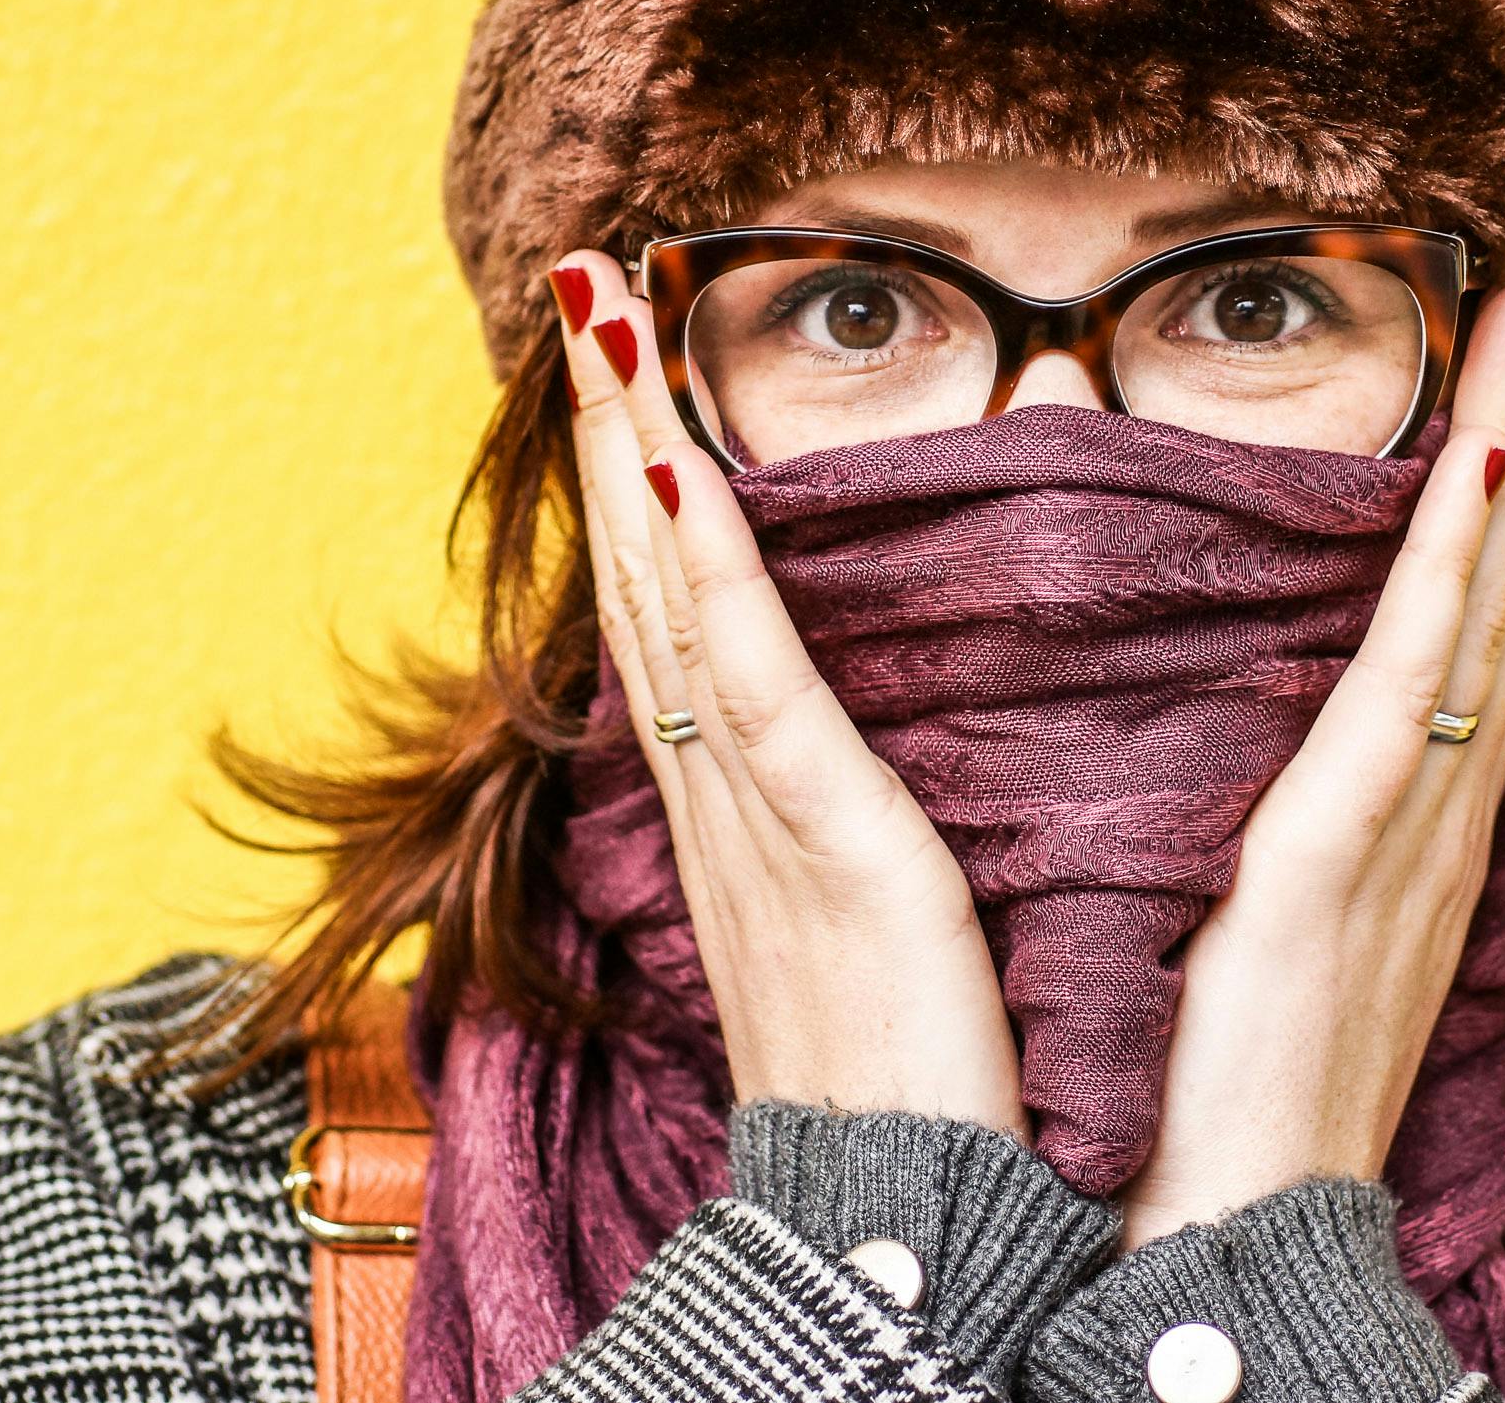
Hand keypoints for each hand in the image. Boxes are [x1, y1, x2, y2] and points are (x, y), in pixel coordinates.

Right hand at [545, 250, 1025, 1133]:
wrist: (915, 1210)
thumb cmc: (920, 1070)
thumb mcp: (878, 911)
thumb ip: (857, 819)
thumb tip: (858, 753)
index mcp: (748, 811)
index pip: (681, 619)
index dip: (645, 495)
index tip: (626, 377)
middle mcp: (726, 798)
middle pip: (649, 582)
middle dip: (611, 436)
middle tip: (584, 292)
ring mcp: (759, 819)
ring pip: (673, 604)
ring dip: (631, 458)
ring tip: (599, 325)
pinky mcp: (824, 848)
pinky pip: (751, 688)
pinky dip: (706, 578)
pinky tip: (671, 475)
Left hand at [1114, 283, 1504, 1247]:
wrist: (1221, 1234)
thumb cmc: (1217, 1095)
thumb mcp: (1250, 936)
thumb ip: (1267, 841)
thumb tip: (1232, 766)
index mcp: (1399, 834)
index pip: (1457, 637)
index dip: (1486, 515)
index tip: (1495, 400)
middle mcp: (1432, 819)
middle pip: (1492, 599)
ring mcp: (1408, 836)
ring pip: (1475, 612)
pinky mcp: (1351, 859)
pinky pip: (1419, 685)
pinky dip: (1456, 571)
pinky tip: (1480, 469)